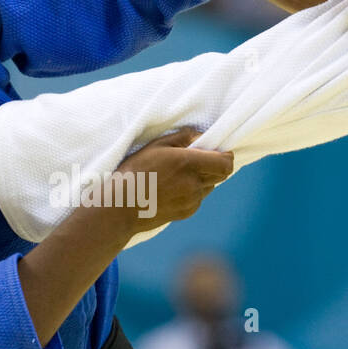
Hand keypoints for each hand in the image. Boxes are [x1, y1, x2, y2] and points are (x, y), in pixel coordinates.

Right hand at [109, 127, 233, 233]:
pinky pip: (198, 199)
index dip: (226, 155)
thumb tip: (199, 136)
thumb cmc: (135, 172)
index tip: (218, 150)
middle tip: (196, 160)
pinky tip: (171, 190)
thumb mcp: (155, 146)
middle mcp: (194, 183)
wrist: (121, 207)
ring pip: (209, 186)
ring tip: (178, 176)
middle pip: (220, 174)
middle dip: (213, 165)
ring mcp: (192, 200)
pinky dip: (192, 192)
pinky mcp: (187, 212)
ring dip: (202, 179)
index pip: (225, 163)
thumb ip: (182, 138)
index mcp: (188, 163)